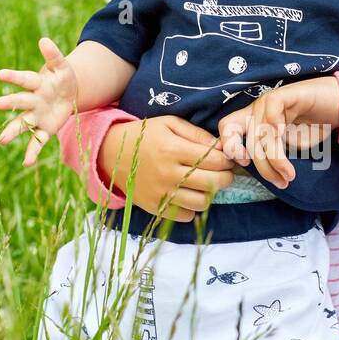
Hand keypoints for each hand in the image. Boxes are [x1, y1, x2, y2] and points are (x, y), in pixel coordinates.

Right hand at [0, 37, 77, 166]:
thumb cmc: (62, 78)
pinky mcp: (44, 129)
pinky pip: (37, 141)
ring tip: (1, 140)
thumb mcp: (62, 66)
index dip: (13, 76)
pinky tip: (26, 164)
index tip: (0, 74)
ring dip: (13, 131)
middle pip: (21, 102)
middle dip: (11, 103)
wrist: (69, 94)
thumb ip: (54, 55)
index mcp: (37, 84)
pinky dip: (32, 153)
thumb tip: (44, 40)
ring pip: (23, 124)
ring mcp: (37, 116)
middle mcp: (33, 101)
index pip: (24, 79)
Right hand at [97, 115, 236, 221]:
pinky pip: (185, 215)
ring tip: (207, 185)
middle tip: (225, 173)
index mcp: (172, 149)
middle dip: (226, 178)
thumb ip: (196, 133)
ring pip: (201, 203)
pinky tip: (189, 195)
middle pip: (212, 183)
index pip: (214, 160)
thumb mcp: (169, 124)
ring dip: (211, 195)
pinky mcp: (154, 206)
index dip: (227, 160)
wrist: (110, 153)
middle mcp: (168, 173)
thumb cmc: (144, 135)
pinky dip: (192, 208)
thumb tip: (221, 146)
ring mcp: (161, 193)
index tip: (228, 159)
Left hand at [218, 77, 338, 187]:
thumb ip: (272, 156)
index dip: (229, 146)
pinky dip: (274, 121)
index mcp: (253, 122)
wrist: (338, 107)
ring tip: (290, 175)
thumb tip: (270, 176)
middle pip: (249, 141)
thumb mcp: (287, 147)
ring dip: (276, 159)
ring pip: (263, 132)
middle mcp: (258, 110)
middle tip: (281, 181)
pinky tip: (283, 134)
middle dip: (264, 167)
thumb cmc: (312, 127)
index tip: (244, 163)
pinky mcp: (286, 94)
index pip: (227, 128)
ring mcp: (271, 101)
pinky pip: (273, 105)